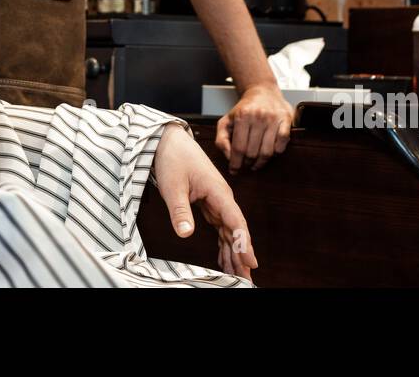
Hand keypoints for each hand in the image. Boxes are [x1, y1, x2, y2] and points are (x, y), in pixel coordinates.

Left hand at [152, 122, 256, 280]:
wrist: (168, 140)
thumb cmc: (173, 159)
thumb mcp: (173, 186)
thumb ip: (180, 211)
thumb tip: (185, 234)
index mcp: (218, 191)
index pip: (235, 221)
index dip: (244, 242)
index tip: (250, 261)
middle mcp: (221, 197)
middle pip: (236, 230)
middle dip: (242, 254)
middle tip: (247, 278)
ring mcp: (216, 200)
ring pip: (229, 231)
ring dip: (234, 252)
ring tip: (238, 275)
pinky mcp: (208, 203)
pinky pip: (220, 227)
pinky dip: (223, 244)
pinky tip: (224, 260)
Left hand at [215, 82, 293, 172]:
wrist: (263, 91)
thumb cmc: (244, 109)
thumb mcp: (226, 120)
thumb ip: (221, 139)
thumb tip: (229, 156)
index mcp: (242, 116)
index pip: (238, 147)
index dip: (235, 162)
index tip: (234, 170)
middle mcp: (258, 116)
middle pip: (252, 152)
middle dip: (247, 163)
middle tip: (246, 165)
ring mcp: (273, 118)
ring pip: (267, 151)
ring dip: (261, 162)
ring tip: (256, 163)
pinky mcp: (286, 120)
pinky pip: (282, 144)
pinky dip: (276, 152)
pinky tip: (270, 151)